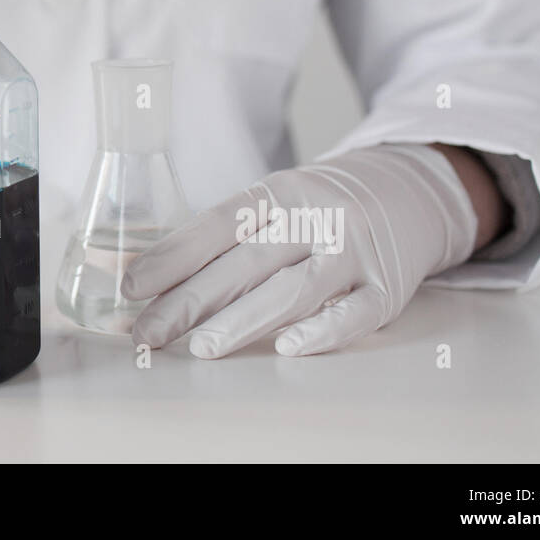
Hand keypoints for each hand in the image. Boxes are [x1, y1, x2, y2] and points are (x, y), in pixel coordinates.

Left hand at [121, 144, 477, 357]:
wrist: (408, 192)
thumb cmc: (319, 206)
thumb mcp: (274, 203)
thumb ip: (223, 238)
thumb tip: (146, 275)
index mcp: (279, 192)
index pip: (216, 225)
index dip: (172, 256)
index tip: (131, 286)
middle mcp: (315, 217)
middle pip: (245, 263)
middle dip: (191, 301)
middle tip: (149, 332)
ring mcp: (353, 251)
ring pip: (294, 289)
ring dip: (244, 320)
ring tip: (202, 347)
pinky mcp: (387, 287)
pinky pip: (354, 313)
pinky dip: (322, 332)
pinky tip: (288, 348)